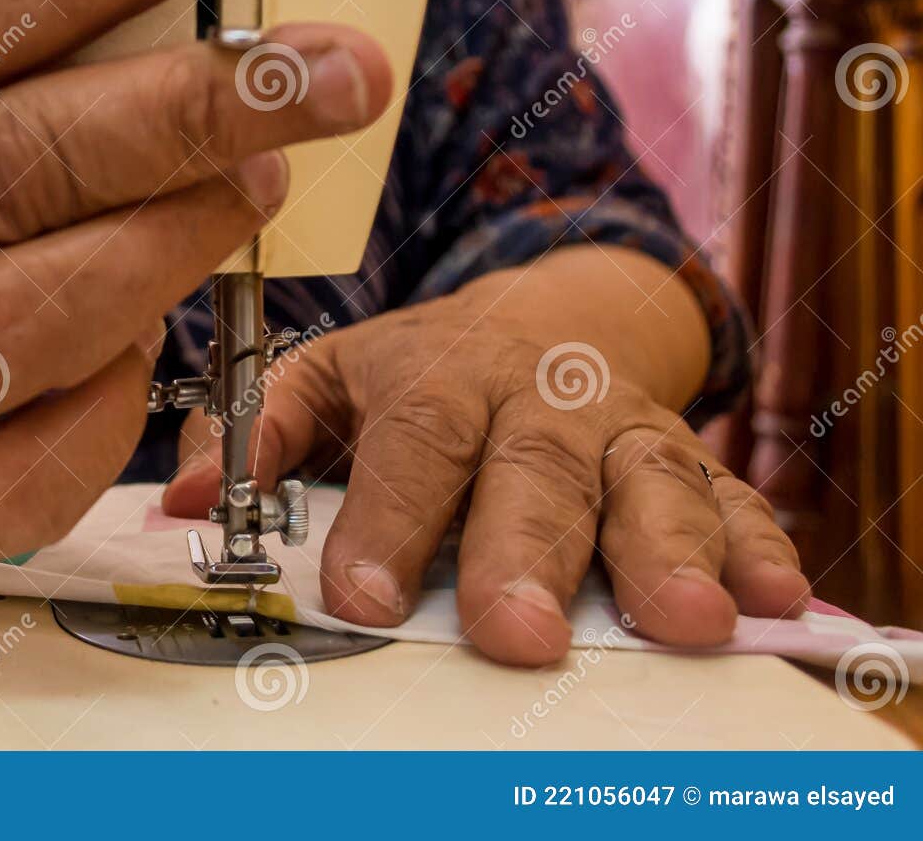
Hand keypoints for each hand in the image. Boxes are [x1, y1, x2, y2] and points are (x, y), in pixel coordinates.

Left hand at [163, 249, 809, 665]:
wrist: (539, 319)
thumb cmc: (418, 371)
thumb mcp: (328, 378)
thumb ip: (254, 434)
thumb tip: (177, 502)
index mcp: (436, 376)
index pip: (411, 442)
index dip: (390, 518)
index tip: (366, 597)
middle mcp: (533, 397)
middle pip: (534, 468)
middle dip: (528, 550)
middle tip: (520, 633)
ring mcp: (618, 425)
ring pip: (647, 476)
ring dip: (668, 548)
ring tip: (683, 619)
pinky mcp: (685, 454)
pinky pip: (731, 492)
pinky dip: (757, 541)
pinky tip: (775, 596)